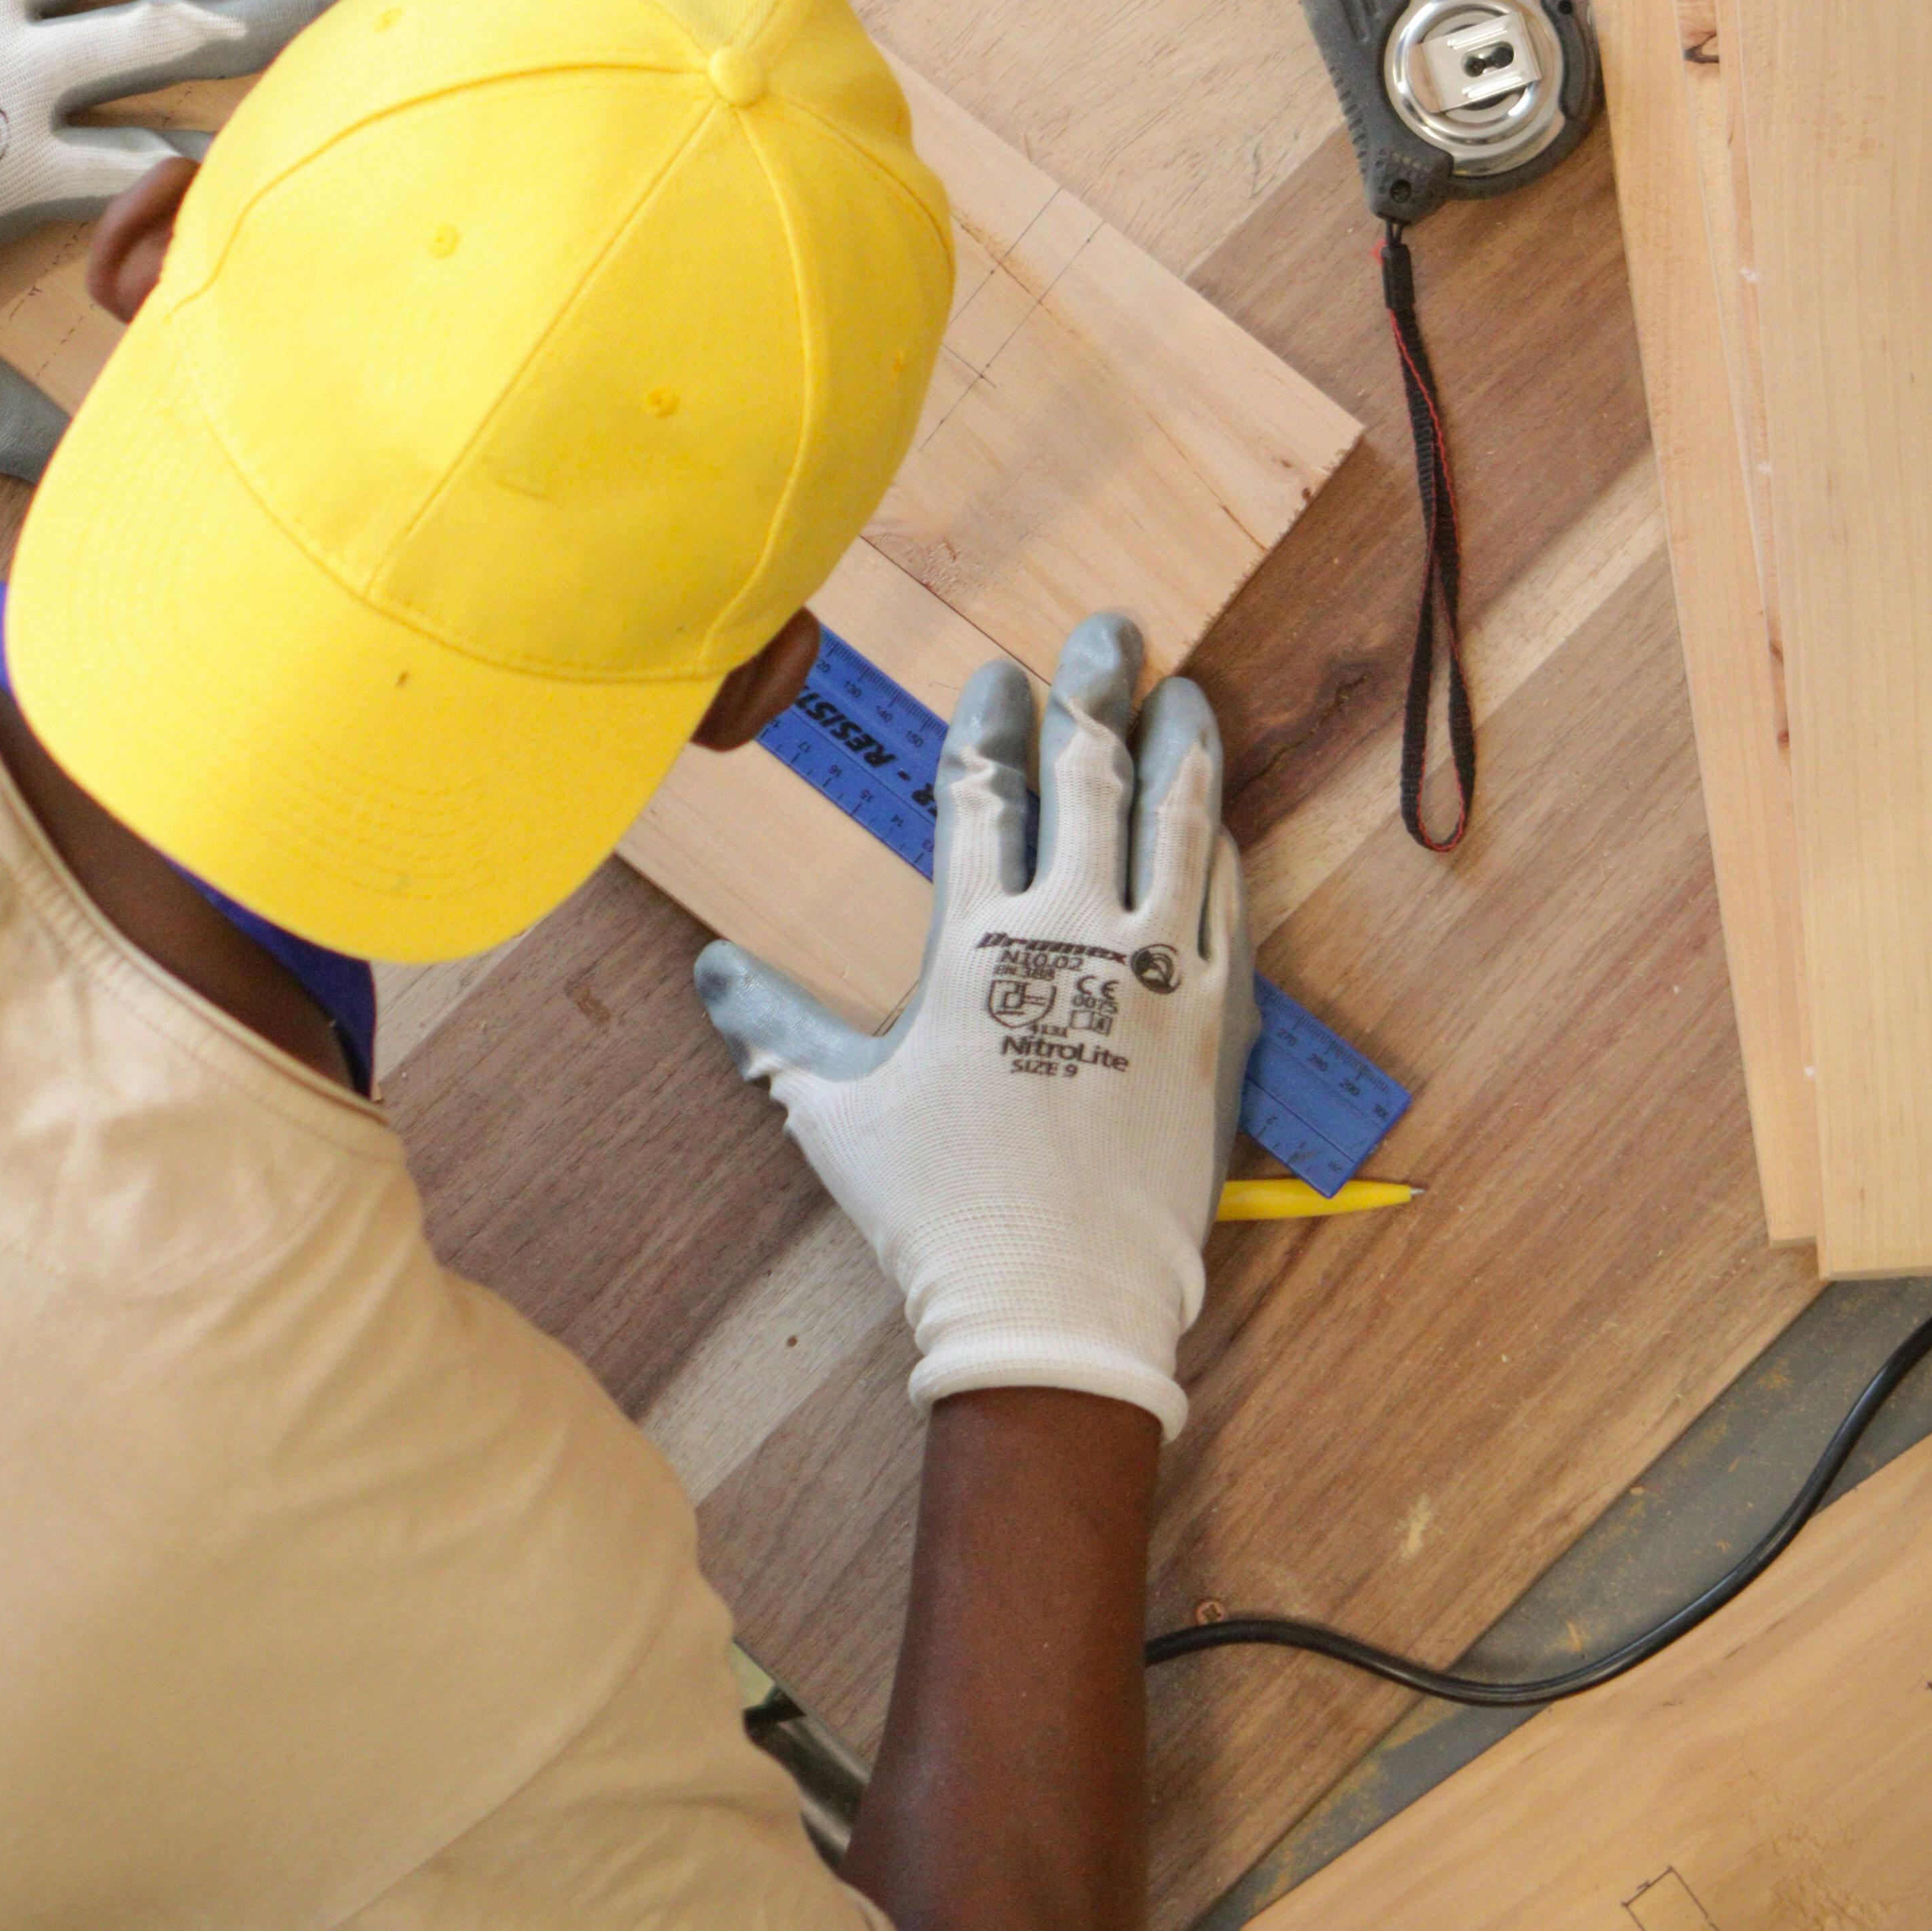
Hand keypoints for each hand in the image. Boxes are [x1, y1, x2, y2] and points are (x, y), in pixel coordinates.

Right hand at [696, 614, 1253, 1429]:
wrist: (1054, 1299)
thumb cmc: (933, 1204)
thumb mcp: (831, 1106)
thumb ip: (772, 1025)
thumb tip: (706, 972)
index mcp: (973, 942)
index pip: (984, 792)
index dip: (992, 721)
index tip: (1000, 673)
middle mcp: (1069, 932)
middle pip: (1089, 777)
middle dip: (1095, 691)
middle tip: (1109, 631)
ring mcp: (1153, 971)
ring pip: (1178, 822)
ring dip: (1181, 745)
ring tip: (1184, 691)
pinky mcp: (1215, 1020)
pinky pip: (1224, 905)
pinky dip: (1220, 846)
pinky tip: (1218, 815)